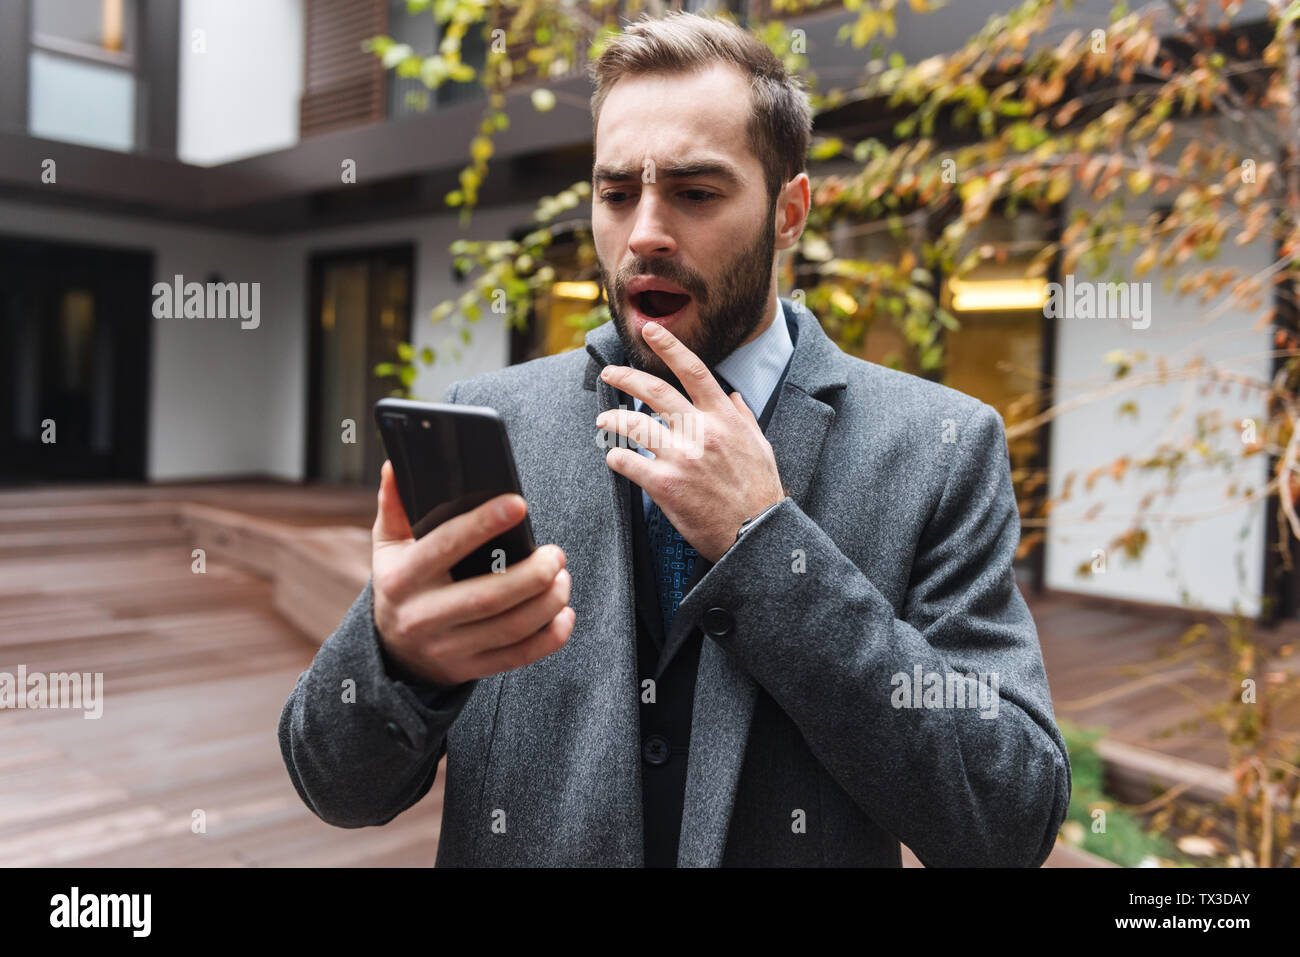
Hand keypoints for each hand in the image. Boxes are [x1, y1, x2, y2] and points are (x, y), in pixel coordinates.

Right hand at [370, 460, 574, 685]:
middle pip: (487, 597)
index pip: (444, 547)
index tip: (518, 504)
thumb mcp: (388, 546)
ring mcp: (448, 648)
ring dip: (547, 602)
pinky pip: (517, 657)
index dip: (482, 525)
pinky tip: (564, 614)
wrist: (393, 652)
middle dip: (531, 574)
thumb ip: (393, 506)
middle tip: (556, 553)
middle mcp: (422, 617)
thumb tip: (396, 464)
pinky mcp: (470, 669)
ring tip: (562, 576)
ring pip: (509, 628)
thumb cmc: (401, 584)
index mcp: (401, 579)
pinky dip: (549, 637)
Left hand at [596, 320, 785, 562]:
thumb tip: (731, 396)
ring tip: (603, 421)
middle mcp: (701, 431)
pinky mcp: (665, 485)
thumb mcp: (760, 446)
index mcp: (723, 419)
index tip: (650, 332)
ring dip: (612, 419)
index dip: (668, 346)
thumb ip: (742, 417)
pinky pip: (627, 462)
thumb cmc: (759, 492)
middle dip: (624, 376)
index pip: (693, 370)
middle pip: (653, 391)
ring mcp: (681, 457)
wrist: (756, 534)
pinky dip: (615, 458)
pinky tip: (614, 459)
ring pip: (632, 424)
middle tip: (609, 373)